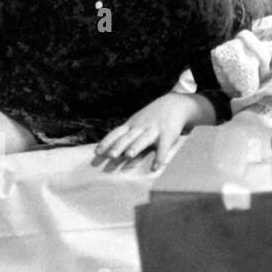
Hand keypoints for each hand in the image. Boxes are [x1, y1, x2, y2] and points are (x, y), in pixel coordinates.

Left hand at [95, 92, 211, 171]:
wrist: (174, 103)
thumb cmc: (151, 118)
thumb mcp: (137, 123)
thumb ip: (127, 135)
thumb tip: (113, 151)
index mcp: (131, 125)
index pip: (116, 133)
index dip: (106, 142)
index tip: (97, 152)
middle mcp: (140, 127)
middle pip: (128, 137)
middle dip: (119, 146)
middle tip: (110, 155)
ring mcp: (154, 129)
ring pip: (143, 139)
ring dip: (136, 146)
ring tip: (129, 155)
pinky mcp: (168, 133)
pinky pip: (164, 147)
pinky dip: (160, 157)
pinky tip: (155, 167)